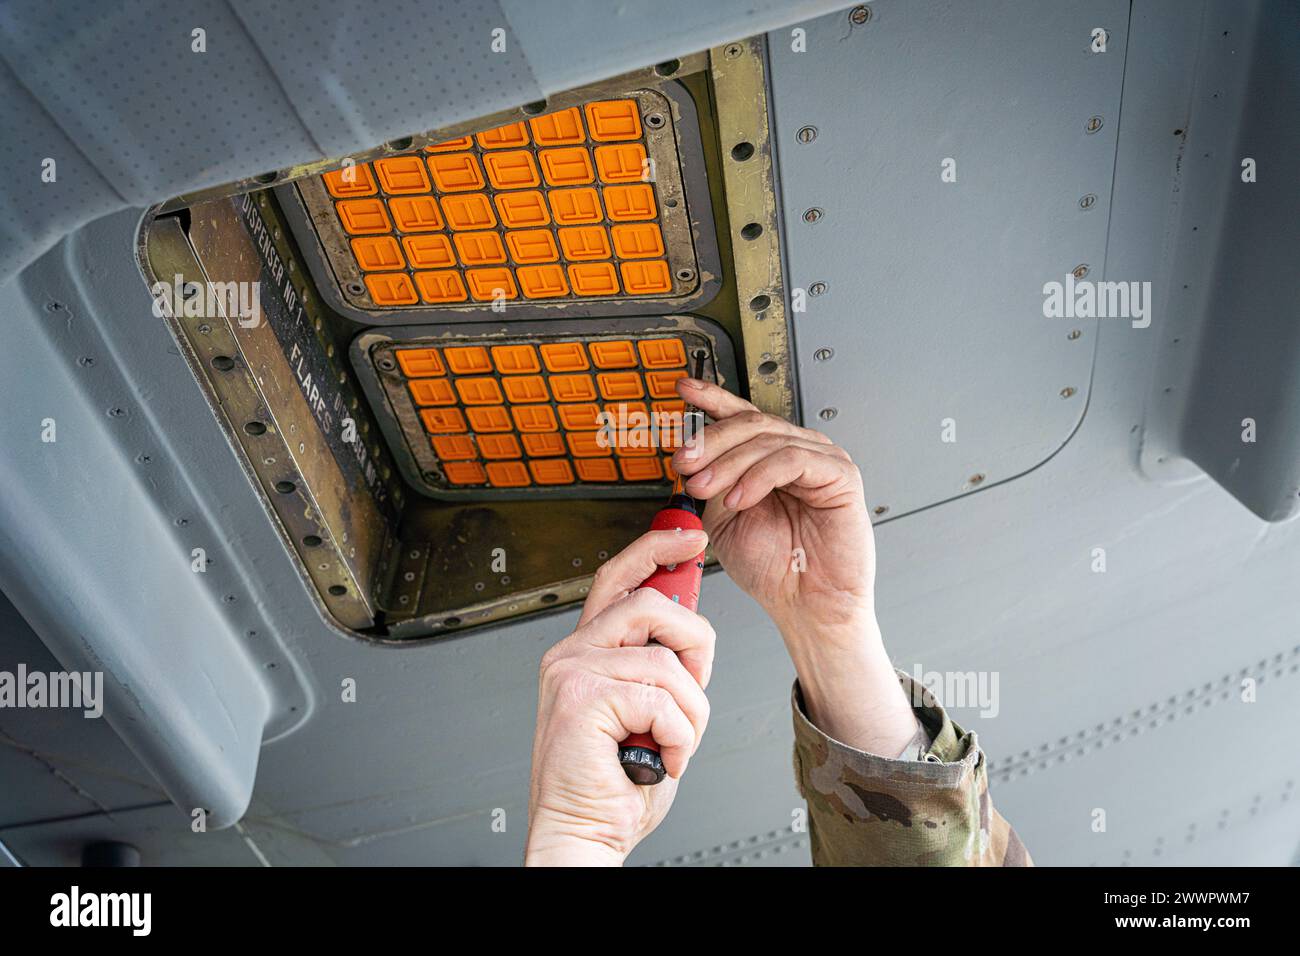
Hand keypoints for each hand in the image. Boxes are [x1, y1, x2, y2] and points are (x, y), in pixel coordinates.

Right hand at [525, 529, 714, 865]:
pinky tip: (657, 757)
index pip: (618, 579)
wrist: (583, 834)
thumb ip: (663, 666)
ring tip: (668, 744)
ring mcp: (571, 673)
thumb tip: (690, 623)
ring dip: (688, 714)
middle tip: (692, 686)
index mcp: (586, 652)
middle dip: (692, 644)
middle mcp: (572, 655)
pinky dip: (677, 736)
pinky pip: (661, 698)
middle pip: (650, 604)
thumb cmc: (617, 784)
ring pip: (665, 661)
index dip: (655, 549)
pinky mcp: (581, 698)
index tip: (689, 536)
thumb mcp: (653, 710)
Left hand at [669, 378, 914, 755]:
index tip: (683, 390)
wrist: (806, 605)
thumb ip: (709, 484)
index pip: (741, 416)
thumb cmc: (773, 567)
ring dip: (727, 462)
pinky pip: (793, 459)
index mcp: (769, 458)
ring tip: (706, 488)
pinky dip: (759, 476)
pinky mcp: (840, 475)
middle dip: (709, 440)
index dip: (712, 398)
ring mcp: (821, 460)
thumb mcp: (722, 519)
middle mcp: (796, 452)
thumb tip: (686, 455)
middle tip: (684, 463)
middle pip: (749, 423)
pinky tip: (740, 497)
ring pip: (766, 438)